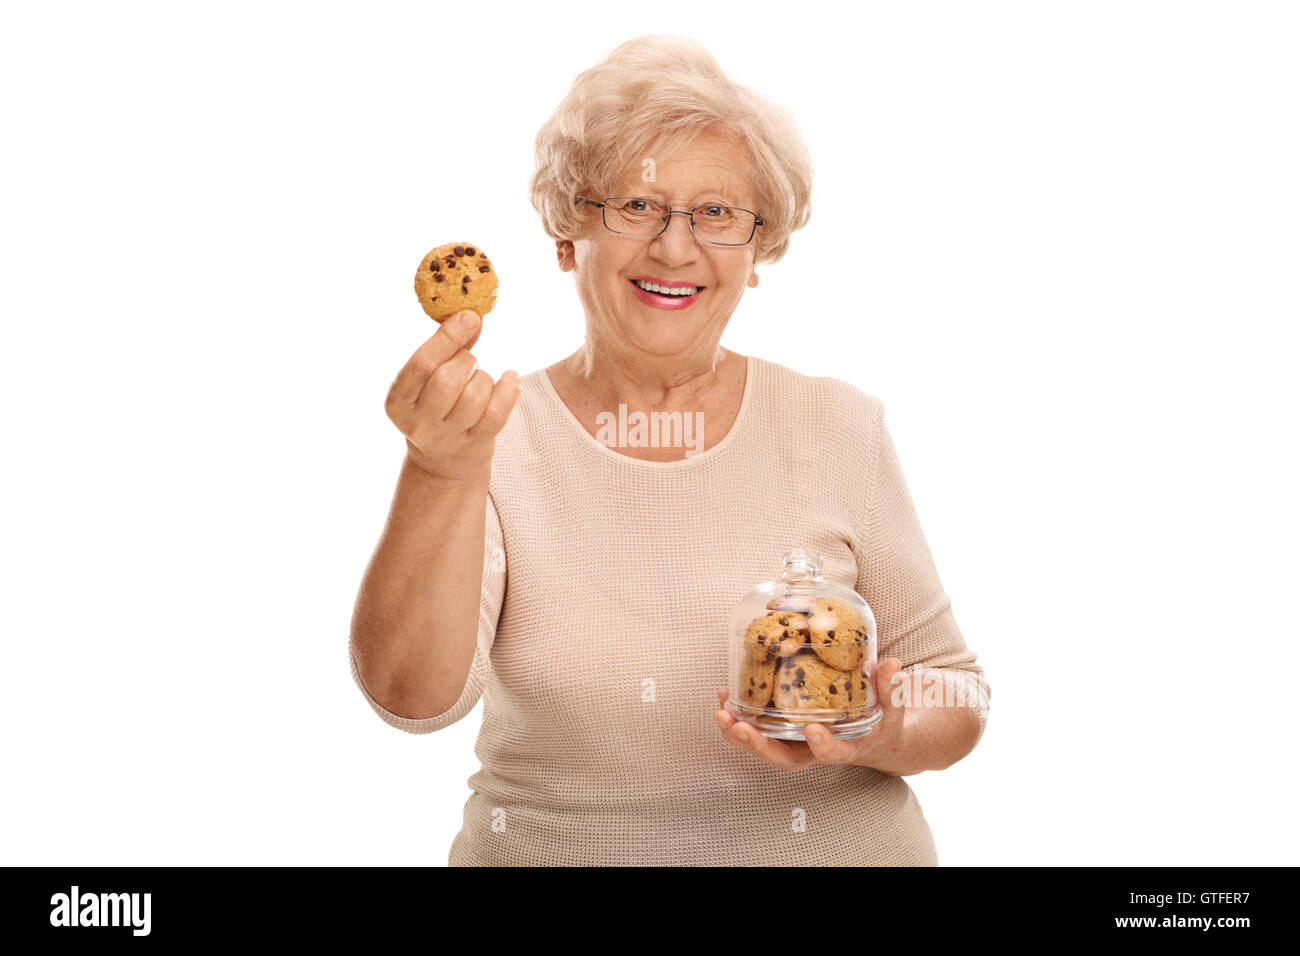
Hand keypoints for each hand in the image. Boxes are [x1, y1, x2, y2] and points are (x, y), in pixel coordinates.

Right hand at [385, 309, 519, 482]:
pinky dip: (508, 391)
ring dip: (485, 378)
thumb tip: (473, 317)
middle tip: (468, 361)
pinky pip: (496, 414)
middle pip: (448, 380)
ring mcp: (446, 438)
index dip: (448, 337)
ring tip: (480, 380)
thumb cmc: (436, 404)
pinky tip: (510, 380)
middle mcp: (417, 423)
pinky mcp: (473, 445)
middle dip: (466, 361)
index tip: (470, 317)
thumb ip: (448, 348)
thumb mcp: (429, 379)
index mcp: (398, 400)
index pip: (422, 364)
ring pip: (475, 397)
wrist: (443, 460)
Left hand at [714, 657, 906, 771]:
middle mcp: (815, 751)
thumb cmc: (882, 722)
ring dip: (739, 734)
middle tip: (738, 727)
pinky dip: (738, 719)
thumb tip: (890, 663)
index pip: (833, 753)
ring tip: (721, 712)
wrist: (872, 739)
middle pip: (784, 759)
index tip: (812, 729)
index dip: (822, 745)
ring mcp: (797, 745)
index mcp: (846, 747)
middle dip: (759, 746)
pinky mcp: (785, 734)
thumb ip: (889, 687)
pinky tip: (724, 698)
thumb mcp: (892, 707)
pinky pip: (758, 732)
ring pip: (764, 749)